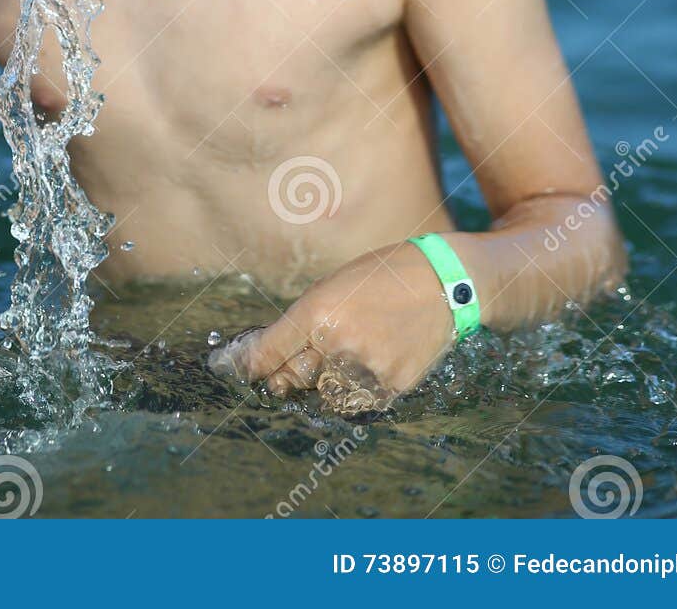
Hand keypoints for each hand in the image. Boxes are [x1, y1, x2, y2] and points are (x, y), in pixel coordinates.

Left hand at [209, 243, 454, 412]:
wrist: (444, 283)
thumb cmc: (383, 275)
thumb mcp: (334, 285)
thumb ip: (305, 320)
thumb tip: (274, 351)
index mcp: (318, 312)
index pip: (268, 353)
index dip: (246, 365)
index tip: (232, 369)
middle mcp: (337, 344)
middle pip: (291, 377)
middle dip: (284, 373)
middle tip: (285, 368)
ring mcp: (364, 369)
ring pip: (322, 393)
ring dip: (321, 382)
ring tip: (342, 355)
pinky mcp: (390, 387)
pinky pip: (355, 401)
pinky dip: (352, 389)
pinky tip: (367, 362)